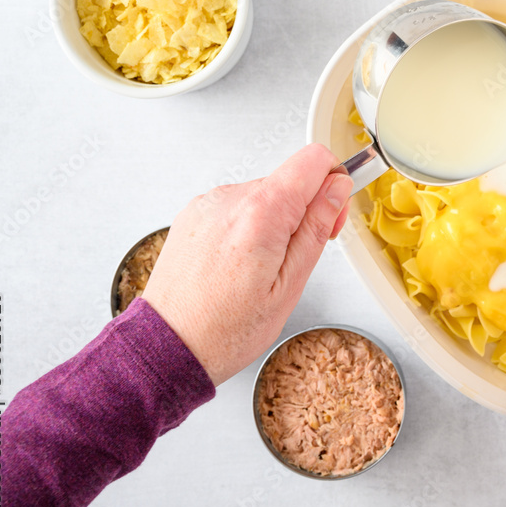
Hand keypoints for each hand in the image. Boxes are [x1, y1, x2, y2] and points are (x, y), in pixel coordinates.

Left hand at [142, 144, 352, 384]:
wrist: (168, 346)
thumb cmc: (225, 329)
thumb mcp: (290, 285)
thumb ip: (316, 228)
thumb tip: (337, 189)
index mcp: (260, 212)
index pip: (314, 160)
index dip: (333, 182)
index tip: (332, 214)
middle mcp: (230, 198)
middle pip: (289, 179)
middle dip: (304, 211)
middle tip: (296, 259)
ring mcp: (207, 204)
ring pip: (263, 195)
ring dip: (273, 222)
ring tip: (261, 268)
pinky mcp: (193, 214)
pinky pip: (237, 207)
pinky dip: (247, 228)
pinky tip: (238, 264)